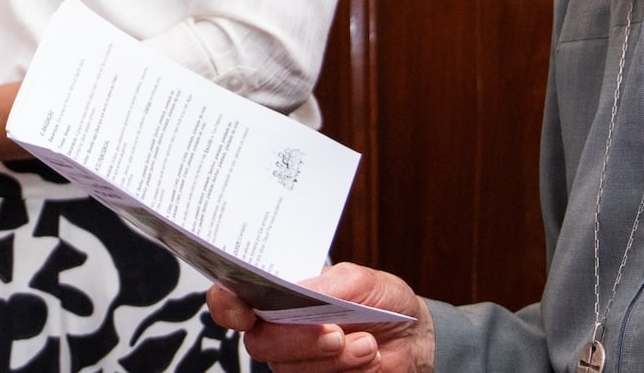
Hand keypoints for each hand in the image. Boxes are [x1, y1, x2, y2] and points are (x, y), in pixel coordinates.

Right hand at [207, 263, 435, 372]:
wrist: (416, 337)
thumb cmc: (381, 301)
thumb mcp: (360, 279)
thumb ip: (327, 284)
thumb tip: (300, 290)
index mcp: (278, 296)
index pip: (233, 301)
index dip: (227, 305)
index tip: (244, 311)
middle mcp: (279, 330)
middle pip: (260, 343)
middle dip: (297, 339)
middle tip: (334, 332)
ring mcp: (297, 361)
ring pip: (289, 368)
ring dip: (331, 358)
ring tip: (365, 343)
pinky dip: (348, 372)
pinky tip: (367, 358)